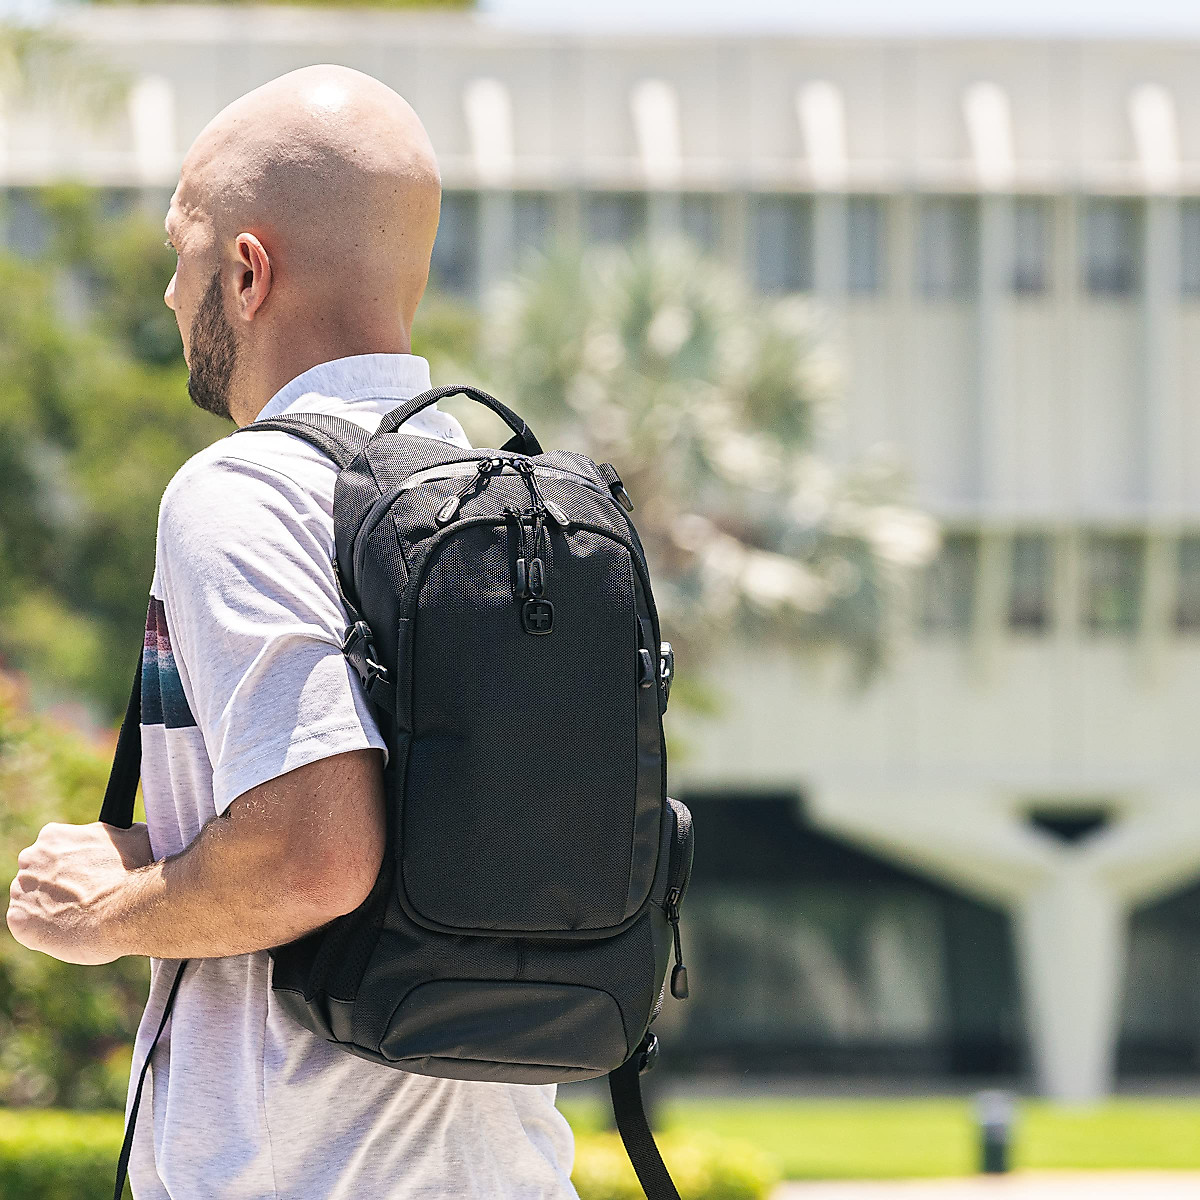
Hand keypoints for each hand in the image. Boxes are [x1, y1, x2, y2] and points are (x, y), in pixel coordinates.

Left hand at [7, 822, 154, 964]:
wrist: (125, 912)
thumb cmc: (135, 874)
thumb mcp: (137, 838)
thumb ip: (122, 834)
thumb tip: (129, 832)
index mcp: (53, 836)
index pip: (54, 849)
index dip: (72, 864)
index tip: (87, 876)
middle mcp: (30, 859)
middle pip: (37, 873)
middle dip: (56, 884)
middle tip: (83, 898)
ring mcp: (21, 890)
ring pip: (31, 900)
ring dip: (48, 907)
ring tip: (78, 918)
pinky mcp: (17, 920)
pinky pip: (26, 926)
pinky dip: (42, 931)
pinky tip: (67, 931)